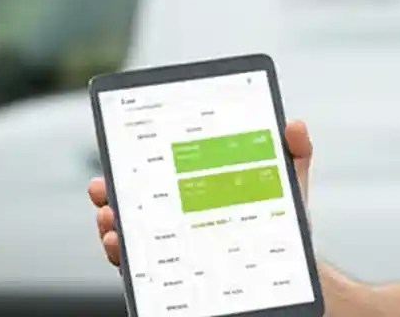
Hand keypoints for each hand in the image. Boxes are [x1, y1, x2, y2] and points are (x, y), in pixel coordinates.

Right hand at [88, 119, 314, 266]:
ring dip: (112, 228)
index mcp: (199, 187)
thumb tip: (294, 125)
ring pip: (132, 237)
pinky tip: (123, 251)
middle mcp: (181, 216)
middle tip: (104, 190)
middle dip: (111, 195)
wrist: (291, 269)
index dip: (132, 164)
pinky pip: (145, 271)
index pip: (159, 172)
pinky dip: (127, 260)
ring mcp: (178, 246)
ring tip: (111, 221)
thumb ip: (295, 151)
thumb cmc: (283, 219)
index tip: (115, 157)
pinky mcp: (180, 275)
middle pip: (135, 202)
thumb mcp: (289, 181)